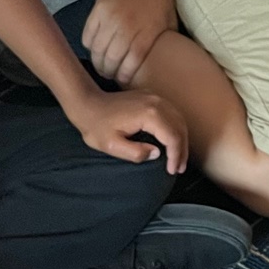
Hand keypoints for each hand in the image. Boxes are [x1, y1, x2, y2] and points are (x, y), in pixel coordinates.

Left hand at [67, 86, 186, 172]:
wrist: (87, 103)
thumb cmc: (96, 126)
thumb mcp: (112, 146)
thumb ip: (136, 153)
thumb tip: (156, 153)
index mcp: (149, 114)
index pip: (172, 137)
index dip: (175, 156)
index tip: (171, 171)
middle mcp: (156, 103)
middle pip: (179, 128)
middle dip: (181, 150)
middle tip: (179, 168)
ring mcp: (155, 98)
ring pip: (178, 119)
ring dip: (181, 139)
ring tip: (178, 158)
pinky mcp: (151, 98)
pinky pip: (172, 114)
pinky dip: (176, 129)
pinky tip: (172, 141)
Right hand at [83, 0, 176, 84]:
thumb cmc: (158, 4)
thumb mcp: (169, 25)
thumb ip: (163, 45)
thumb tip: (162, 67)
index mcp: (145, 34)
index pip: (129, 64)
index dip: (123, 76)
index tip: (121, 80)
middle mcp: (126, 28)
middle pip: (111, 59)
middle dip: (108, 71)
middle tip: (108, 74)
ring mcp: (109, 18)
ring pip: (96, 50)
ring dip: (97, 61)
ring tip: (100, 64)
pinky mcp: (97, 11)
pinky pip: (87, 35)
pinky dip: (89, 45)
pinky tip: (95, 48)